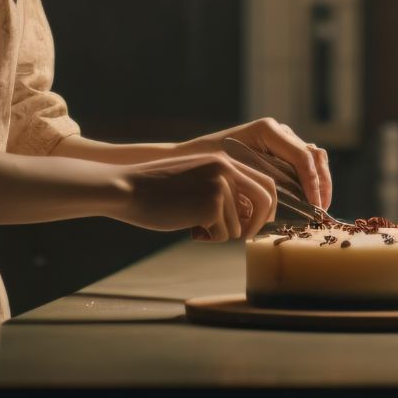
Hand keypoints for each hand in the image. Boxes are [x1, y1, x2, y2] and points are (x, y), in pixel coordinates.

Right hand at [114, 152, 276, 242]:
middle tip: (245, 237)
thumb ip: (223, 189)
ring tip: (194, 223)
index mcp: (224, 160)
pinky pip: (223, 234)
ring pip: (238, 225)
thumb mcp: (197, 178)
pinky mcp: (211, 205)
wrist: (128, 188)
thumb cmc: (158, 190)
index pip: (264, 181)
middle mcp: (226, 169)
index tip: (260, 221)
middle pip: (265, 199)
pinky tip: (188, 227)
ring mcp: (220, 186)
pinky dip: (208, 238)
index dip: (268, 205)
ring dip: (220, 232)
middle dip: (259, 223)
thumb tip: (249, 216)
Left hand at [178, 117, 332, 210]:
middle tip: (321, 209)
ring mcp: (281, 139)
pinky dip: (311, 181)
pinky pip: (303, 163)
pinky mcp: (279, 151)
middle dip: (322, 183)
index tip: (313, 206)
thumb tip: (286, 203)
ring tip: (319, 206)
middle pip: (314, 155)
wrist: (189, 158)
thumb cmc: (207, 164)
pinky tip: (308, 201)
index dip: (313, 183)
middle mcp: (278, 131)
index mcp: (268, 130)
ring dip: (320, 182)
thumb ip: (262, 182)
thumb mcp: (234, 172)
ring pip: (313, 157)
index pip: (302, 157)